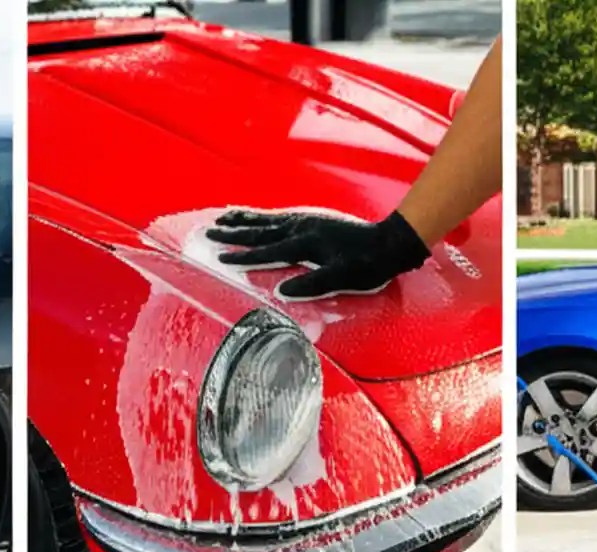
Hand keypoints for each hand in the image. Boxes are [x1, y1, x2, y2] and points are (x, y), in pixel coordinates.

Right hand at [206, 209, 430, 299]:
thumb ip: (313, 284)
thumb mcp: (343, 279)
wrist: (388, 242)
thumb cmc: (367, 266)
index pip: (266, 251)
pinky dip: (262, 214)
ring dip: (243, 219)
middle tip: (207, 232)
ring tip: (222, 218)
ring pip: (267, 219)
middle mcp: (301, 228)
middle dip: (233, 233)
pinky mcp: (312, 218)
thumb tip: (281, 291)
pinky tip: (255, 215)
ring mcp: (306, 220)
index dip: (242, 257)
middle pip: (260, 230)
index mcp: (305, 244)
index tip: (218, 258)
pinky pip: (279, 215)